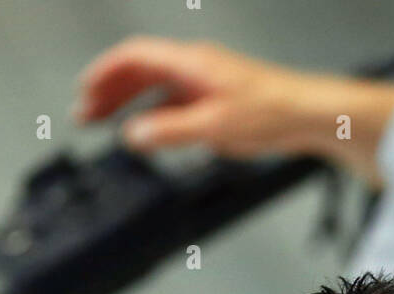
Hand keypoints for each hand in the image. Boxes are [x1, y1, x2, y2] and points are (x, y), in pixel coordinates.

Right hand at [73, 37, 393, 183]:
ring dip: (130, 105)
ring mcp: (207, 84)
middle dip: (110, 91)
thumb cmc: (273, 110)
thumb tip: (134, 135)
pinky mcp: (218, 102)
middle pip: (140, 72)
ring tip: (109, 125)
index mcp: (191, 62)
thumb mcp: (213, 127)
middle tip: (86, 114)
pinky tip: (152, 135)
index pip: (134, 57)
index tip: (84, 92)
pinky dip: (156, 117)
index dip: (104, 73)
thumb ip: (170, 132)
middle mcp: (196, 67)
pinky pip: (177, 105)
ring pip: (157, 89)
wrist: (309, 114)